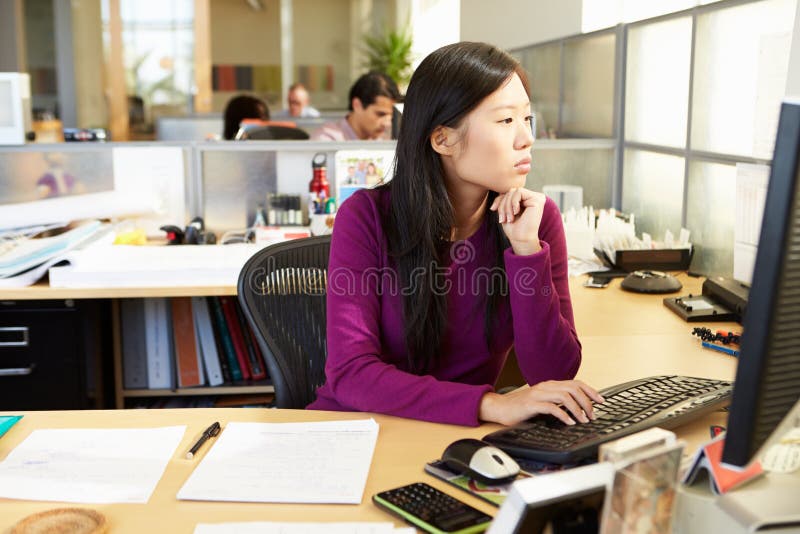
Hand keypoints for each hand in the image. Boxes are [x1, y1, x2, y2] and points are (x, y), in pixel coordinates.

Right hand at [478, 380, 604, 425]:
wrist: (499, 407)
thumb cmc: (520, 406)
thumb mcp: (542, 400)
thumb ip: (556, 400)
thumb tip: (576, 407)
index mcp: (550, 384)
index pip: (576, 383)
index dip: (591, 391)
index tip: (601, 401)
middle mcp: (546, 386)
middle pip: (573, 388)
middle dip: (587, 402)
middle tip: (593, 415)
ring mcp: (538, 394)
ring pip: (565, 396)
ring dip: (578, 409)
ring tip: (583, 420)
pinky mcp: (531, 404)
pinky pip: (552, 407)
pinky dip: (564, 415)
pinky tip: (569, 422)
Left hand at [489, 188, 545, 255]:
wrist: (521, 239)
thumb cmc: (513, 228)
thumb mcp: (505, 210)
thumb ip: (504, 198)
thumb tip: (498, 191)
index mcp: (526, 200)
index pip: (509, 192)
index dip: (499, 199)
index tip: (493, 209)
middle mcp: (533, 197)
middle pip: (510, 191)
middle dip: (503, 204)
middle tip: (503, 218)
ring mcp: (537, 197)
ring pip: (514, 191)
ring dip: (507, 205)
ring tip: (509, 218)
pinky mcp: (538, 199)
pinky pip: (519, 192)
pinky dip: (513, 202)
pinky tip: (516, 212)